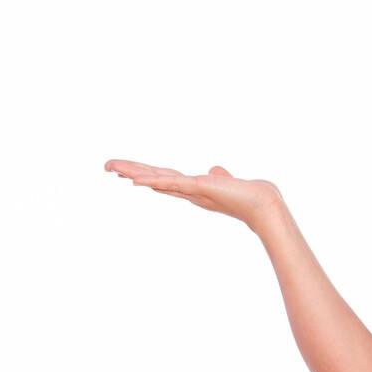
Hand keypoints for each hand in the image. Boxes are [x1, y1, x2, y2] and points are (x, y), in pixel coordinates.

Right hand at [105, 159, 283, 231]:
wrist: (264, 205)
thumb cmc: (250, 196)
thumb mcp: (229, 181)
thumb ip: (219, 176)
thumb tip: (214, 170)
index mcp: (193, 189)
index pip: (164, 179)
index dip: (145, 174)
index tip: (127, 171)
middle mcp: (189, 192)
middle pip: (154, 179)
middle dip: (130, 172)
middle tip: (107, 166)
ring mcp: (192, 191)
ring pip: (157, 180)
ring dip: (134, 173)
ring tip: (112, 167)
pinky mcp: (199, 188)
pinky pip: (171, 183)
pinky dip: (154, 182)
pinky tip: (136, 181)